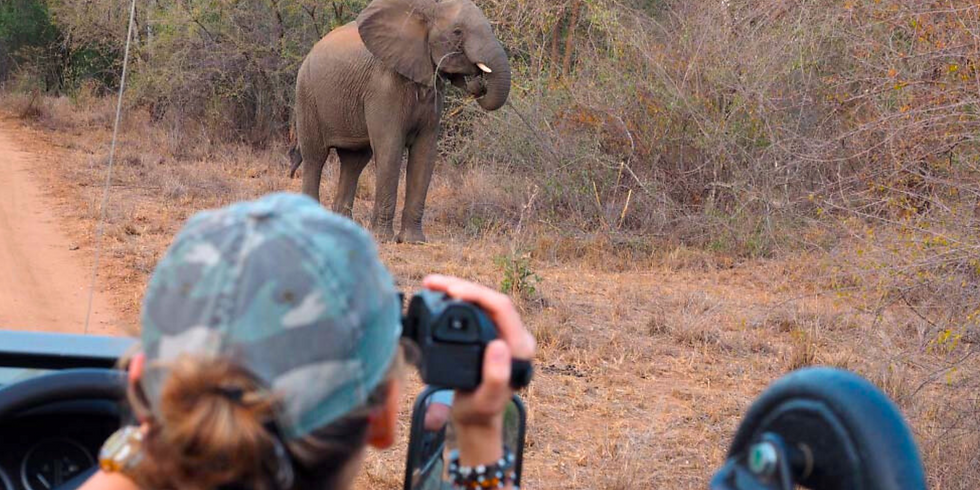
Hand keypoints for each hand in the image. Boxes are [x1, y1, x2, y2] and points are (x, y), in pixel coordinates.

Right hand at [421, 275, 535, 465]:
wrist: (477, 418)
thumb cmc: (481, 411)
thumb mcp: (487, 400)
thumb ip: (496, 377)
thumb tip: (499, 345)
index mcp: (520, 346)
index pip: (502, 307)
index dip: (477, 294)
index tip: (452, 290)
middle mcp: (514, 335)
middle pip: (491, 298)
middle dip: (462, 286)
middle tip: (432, 282)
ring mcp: (502, 332)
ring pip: (482, 300)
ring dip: (457, 288)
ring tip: (431, 284)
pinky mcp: (488, 333)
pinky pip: (475, 308)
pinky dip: (456, 299)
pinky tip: (439, 295)